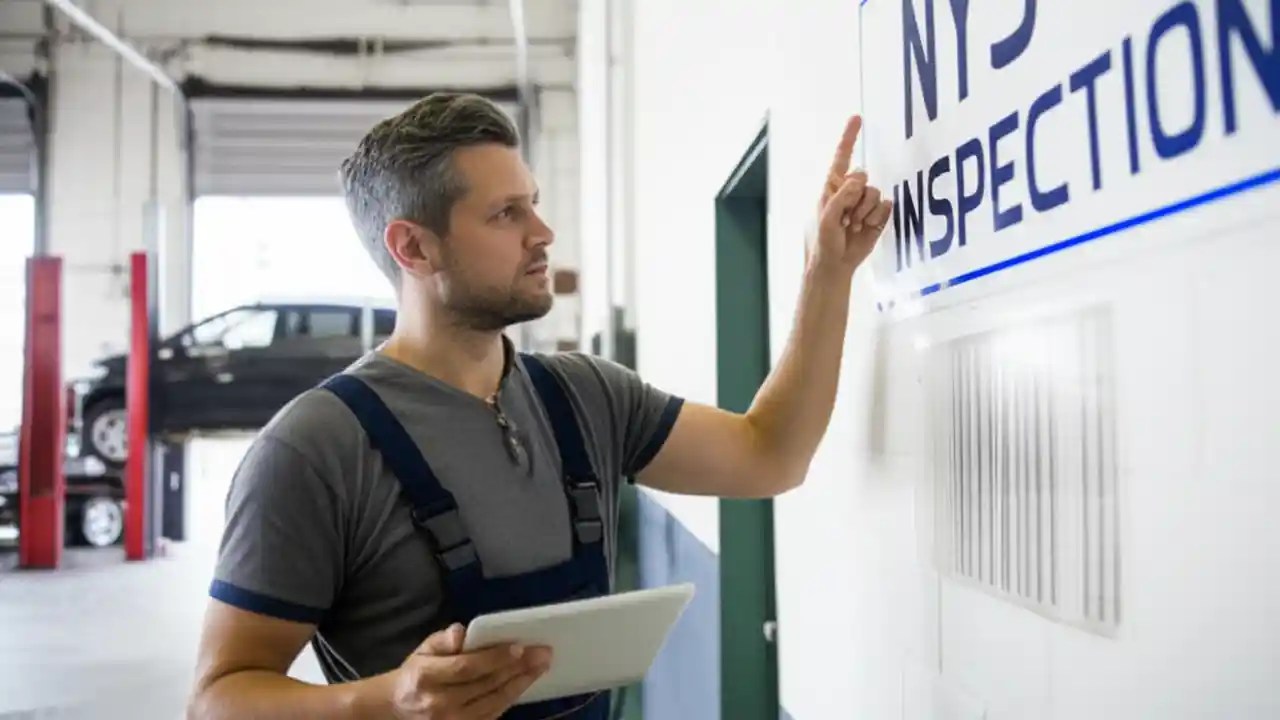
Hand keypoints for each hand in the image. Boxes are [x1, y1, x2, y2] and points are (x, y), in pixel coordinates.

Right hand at [389, 623, 551, 718]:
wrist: (397, 709)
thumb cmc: (416, 673)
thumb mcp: (422, 649)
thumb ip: (442, 640)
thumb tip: (461, 632)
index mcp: (427, 677)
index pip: (467, 667)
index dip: (495, 658)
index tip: (520, 647)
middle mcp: (440, 704)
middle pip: (486, 685)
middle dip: (518, 668)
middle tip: (542, 654)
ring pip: (494, 702)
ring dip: (521, 684)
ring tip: (540, 667)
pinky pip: (493, 715)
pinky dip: (511, 698)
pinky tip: (524, 684)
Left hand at [807, 115, 892, 274]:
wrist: (836, 265)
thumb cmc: (824, 241)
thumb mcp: (827, 216)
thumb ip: (842, 195)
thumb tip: (859, 178)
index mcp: (832, 186)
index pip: (842, 158)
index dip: (850, 137)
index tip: (857, 118)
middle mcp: (850, 191)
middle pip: (863, 177)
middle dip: (856, 197)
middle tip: (846, 218)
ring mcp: (864, 203)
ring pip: (875, 193)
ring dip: (865, 211)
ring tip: (853, 226)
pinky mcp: (878, 216)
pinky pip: (886, 206)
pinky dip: (877, 218)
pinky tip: (865, 229)